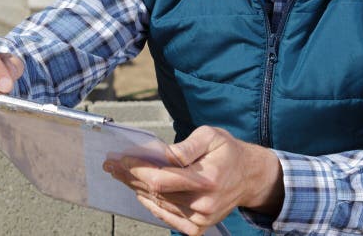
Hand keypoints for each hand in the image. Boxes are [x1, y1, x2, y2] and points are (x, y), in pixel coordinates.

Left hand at [103, 125, 283, 235]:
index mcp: (207, 179)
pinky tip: (141, 193)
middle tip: (113, 165)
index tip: (122, 159)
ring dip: (137, 190)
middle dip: (131, 177)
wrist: (250, 177)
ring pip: (159, 205)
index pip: (161, 179)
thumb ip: (185, 146)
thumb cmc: (228, 152)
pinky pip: (167, 218)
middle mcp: (203, 203)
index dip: (137, 171)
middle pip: (156, 193)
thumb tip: (161, 155)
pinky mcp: (199, 226)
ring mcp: (201, 218)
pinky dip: (152, 205)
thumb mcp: (211, 136)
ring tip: (121, 176)